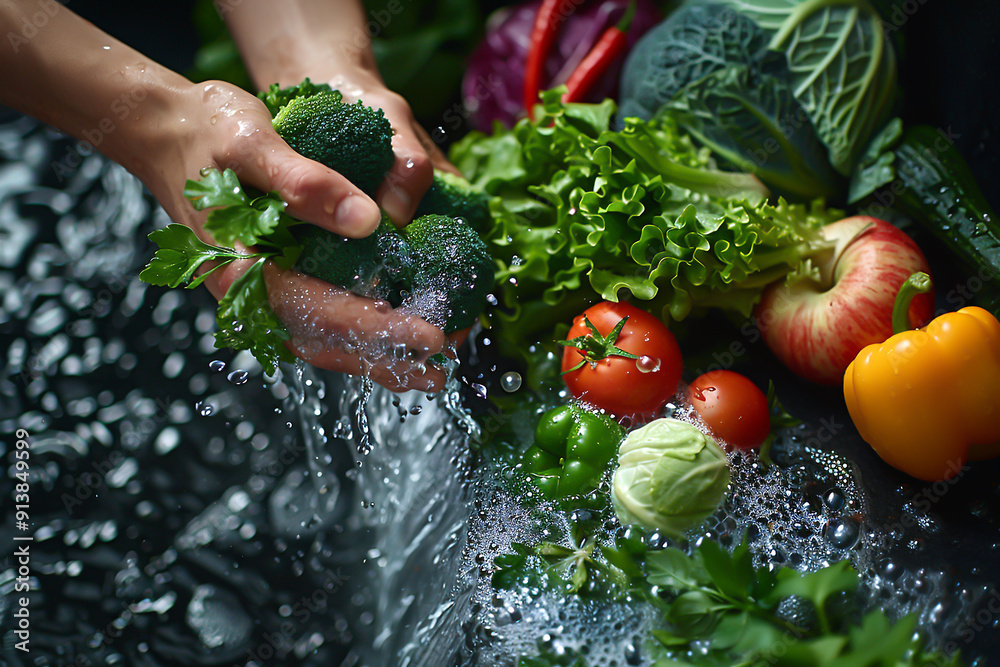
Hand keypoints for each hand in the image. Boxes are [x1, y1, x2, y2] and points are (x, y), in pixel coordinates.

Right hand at [134, 80, 454, 391]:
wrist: (165, 131)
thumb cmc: (208, 131)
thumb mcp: (253, 143)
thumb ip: (305, 183)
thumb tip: (371, 222)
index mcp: (241, 268)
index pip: (318, 313)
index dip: (378, 329)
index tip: (430, 337)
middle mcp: (249, 294)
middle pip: (323, 343)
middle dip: (385, 359)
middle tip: (443, 369)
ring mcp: (259, 293)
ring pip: (322, 341)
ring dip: (375, 357)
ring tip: (429, 370)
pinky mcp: (272, 283)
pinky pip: (318, 320)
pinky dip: (358, 335)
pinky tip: (396, 334)